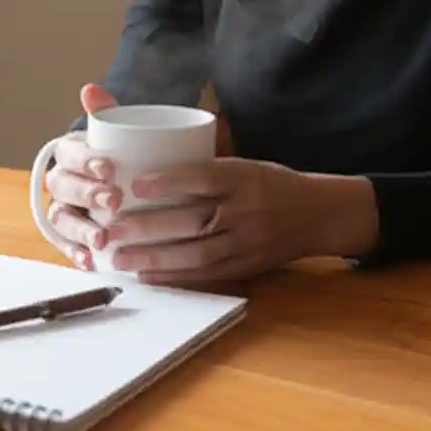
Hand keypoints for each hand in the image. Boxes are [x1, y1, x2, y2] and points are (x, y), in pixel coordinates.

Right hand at [43, 84, 122, 269]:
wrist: (130, 184)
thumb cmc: (124, 158)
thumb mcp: (123, 137)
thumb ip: (109, 115)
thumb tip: (90, 88)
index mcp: (71, 154)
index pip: (70, 154)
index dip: (85, 160)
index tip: (109, 167)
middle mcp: (62, 181)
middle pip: (64, 186)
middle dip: (87, 193)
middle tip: (114, 199)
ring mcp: (64, 209)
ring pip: (61, 217)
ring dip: (80, 228)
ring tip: (102, 238)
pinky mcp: (70, 236)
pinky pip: (64, 246)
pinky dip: (75, 253)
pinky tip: (90, 261)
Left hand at [104, 159, 378, 284]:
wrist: (319, 214)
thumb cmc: (273, 183)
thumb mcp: (246, 164)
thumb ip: (207, 167)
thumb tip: (150, 154)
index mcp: (246, 177)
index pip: (203, 177)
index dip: (168, 181)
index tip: (134, 184)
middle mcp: (248, 210)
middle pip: (194, 220)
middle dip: (148, 227)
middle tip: (111, 229)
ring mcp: (249, 242)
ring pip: (197, 253)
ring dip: (154, 258)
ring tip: (120, 258)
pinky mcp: (248, 266)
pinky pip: (208, 275)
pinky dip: (176, 277)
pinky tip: (148, 277)